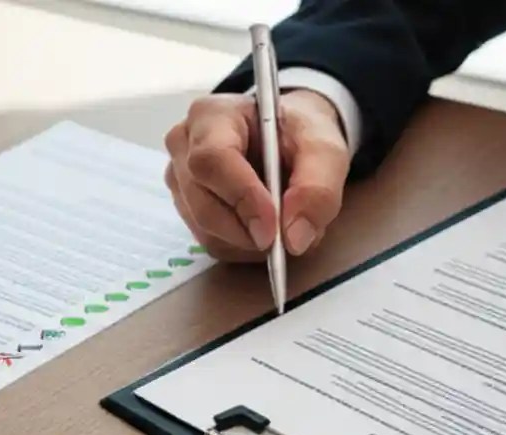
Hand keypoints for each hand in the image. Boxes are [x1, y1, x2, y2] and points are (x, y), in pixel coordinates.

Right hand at [163, 90, 349, 261]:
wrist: (287, 139)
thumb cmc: (299, 135)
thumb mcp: (325, 151)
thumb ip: (318, 189)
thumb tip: (295, 238)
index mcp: (212, 116)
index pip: (212, 160)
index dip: (242, 197)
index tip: (273, 227)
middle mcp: (184, 146)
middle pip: (204, 204)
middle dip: (248, 230)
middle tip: (287, 237)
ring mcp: (180, 180)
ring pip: (206, 230)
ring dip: (250, 241)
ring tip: (281, 223)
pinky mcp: (187, 209)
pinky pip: (211, 243)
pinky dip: (244, 247)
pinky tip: (263, 227)